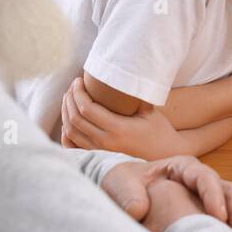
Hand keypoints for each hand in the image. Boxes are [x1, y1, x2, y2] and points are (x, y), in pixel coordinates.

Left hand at [62, 77, 183, 159]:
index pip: (87, 109)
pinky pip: (73, 145)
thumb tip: (119, 76)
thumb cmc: (160, 131)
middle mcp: (106, 142)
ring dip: (66, 113)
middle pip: (75, 119)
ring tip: (70, 98)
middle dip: (69, 99)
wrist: (165, 155)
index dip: (78, 92)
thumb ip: (133, 96)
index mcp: (118, 129)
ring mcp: (100, 151)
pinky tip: (68, 120)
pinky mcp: (99, 156)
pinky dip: (67, 132)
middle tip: (73, 86)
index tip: (79, 80)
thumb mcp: (149, 110)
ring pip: (71, 131)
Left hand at [101, 155, 231, 231]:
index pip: (206, 177)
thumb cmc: (123, 184)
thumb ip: (127, 193)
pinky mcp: (212, 216)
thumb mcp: (119, 183)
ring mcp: (211, 198)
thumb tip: (138, 210)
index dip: (214, 195)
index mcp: (184, 167)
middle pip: (231, 192)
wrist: (123, 193)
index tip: (217, 216)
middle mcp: (203, 181)